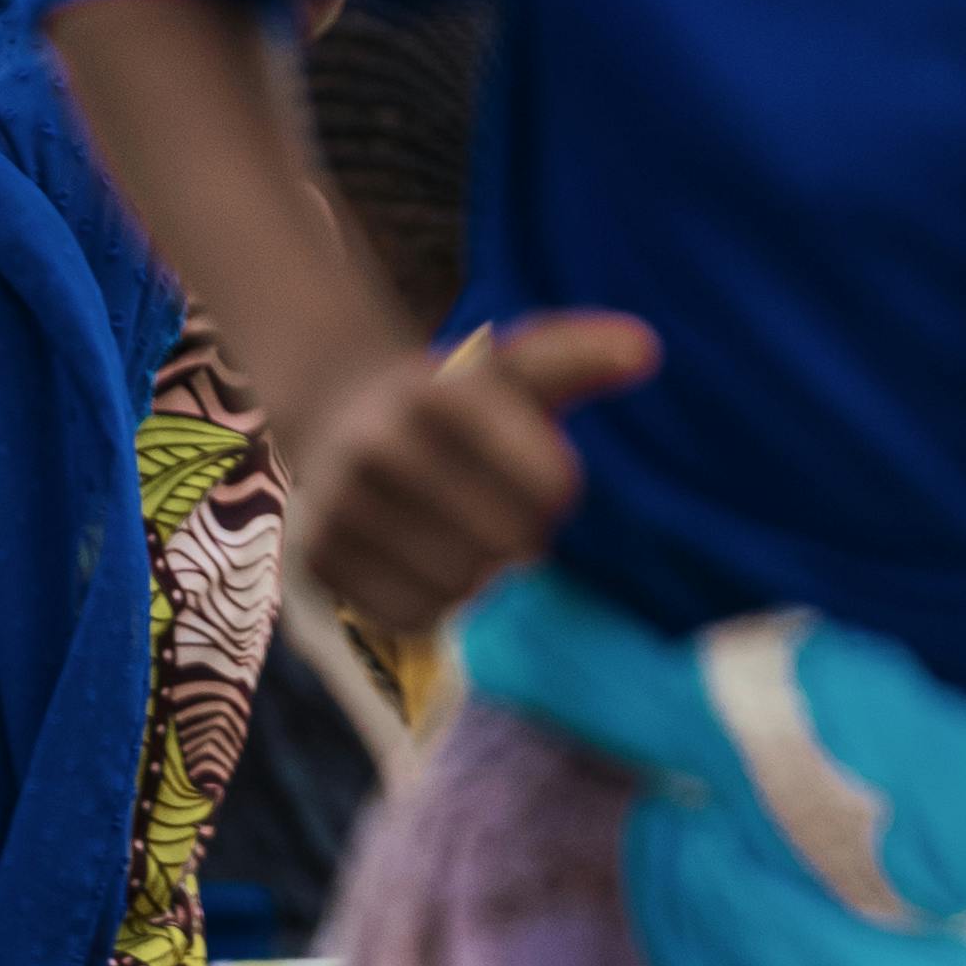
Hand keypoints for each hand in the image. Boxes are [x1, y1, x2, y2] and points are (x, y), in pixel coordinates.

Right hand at [293, 311, 660, 630]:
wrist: (339, 416)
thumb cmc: (454, 400)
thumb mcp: (514, 365)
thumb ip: (579, 356)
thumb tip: (647, 349)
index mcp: (439, 392)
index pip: (548, 483)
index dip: (556, 489)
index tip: (543, 477)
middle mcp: (381, 444)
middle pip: (509, 541)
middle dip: (521, 534)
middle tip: (501, 513)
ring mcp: (342, 504)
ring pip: (462, 584)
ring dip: (480, 573)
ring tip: (462, 536)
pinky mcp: (318, 559)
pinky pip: (412, 616)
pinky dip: (434, 604)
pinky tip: (427, 564)